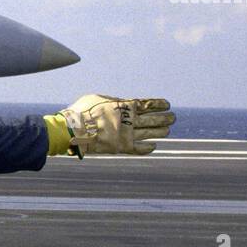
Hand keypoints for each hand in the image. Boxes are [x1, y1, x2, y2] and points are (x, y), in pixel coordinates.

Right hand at [60, 94, 174, 155]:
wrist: (74, 129)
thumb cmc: (83, 111)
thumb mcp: (98, 98)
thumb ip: (112, 100)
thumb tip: (120, 102)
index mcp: (125, 105)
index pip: (147, 104)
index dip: (158, 104)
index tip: (167, 104)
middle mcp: (130, 120)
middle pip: (152, 119)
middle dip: (164, 118)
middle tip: (172, 118)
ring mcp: (127, 134)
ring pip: (149, 133)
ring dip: (160, 131)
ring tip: (167, 130)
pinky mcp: (122, 147)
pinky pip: (139, 148)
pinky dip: (147, 148)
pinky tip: (153, 146)